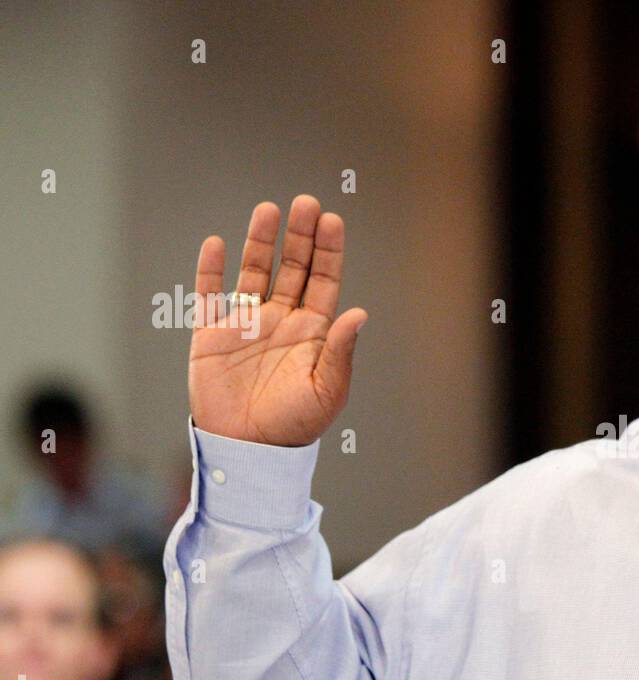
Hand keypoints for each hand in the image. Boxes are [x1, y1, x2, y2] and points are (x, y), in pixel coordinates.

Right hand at [188, 194, 367, 445]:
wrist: (249, 450)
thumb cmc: (295, 425)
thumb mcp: (326, 391)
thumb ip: (340, 351)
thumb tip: (359, 314)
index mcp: (313, 332)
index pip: (324, 281)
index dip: (328, 252)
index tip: (332, 221)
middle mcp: (282, 320)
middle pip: (293, 267)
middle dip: (300, 236)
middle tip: (306, 203)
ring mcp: (247, 324)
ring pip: (255, 272)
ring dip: (261, 242)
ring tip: (269, 210)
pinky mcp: (212, 335)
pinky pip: (210, 295)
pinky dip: (212, 270)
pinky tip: (218, 244)